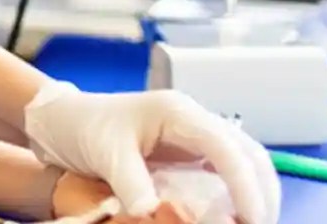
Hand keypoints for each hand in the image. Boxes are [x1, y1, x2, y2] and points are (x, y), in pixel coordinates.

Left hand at [23, 83, 279, 223]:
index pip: (226, 146)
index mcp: (178, 112)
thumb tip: (151, 212)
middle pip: (247, 153)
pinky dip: (235, 194)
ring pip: (241, 162)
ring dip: (254, 192)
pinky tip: (234, 216)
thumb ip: (130, 181)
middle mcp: (193, 121)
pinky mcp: (187, 154)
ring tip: (253, 222)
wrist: (64, 120)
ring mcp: (193, 137)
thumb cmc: (83, 126)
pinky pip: (223, 173)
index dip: (245, 183)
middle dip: (262, 190)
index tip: (253, 216)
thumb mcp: (105, 152)